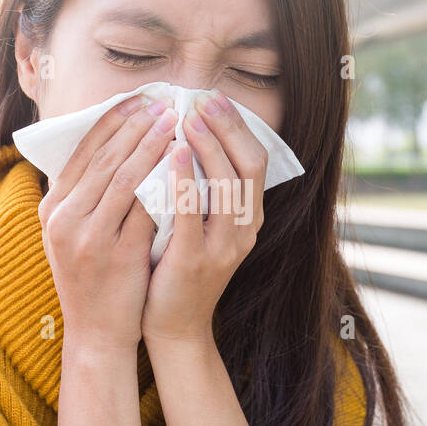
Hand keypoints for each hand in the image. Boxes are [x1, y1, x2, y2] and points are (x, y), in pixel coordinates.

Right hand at [38, 95, 178, 353]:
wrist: (96, 333)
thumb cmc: (90, 278)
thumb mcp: (71, 233)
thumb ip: (83, 194)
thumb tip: (110, 145)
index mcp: (52, 208)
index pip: (83, 152)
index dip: (112, 122)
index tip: (138, 100)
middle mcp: (65, 219)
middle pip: (105, 159)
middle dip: (137, 126)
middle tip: (164, 103)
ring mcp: (90, 238)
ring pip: (125, 179)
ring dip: (152, 146)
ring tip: (176, 123)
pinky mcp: (118, 255)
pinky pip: (145, 210)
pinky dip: (164, 183)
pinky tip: (183, 166)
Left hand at [141, 91, 267, 347]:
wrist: (173, 326)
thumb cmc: (178, 267)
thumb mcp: (200, 225)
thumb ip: (202, 189)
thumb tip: (188, 137)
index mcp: (248, 218)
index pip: (254, 160)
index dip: (237, 126)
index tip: (213, 99)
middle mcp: (244, 230)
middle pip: (247, 166)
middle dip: (226, 128)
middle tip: (201, 100)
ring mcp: (223, 246)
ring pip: (225, 185)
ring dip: (207, 147)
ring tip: (185, 118)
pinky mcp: (196, 260)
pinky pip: (193, 213)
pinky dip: (185, 179)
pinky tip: (172, 154)